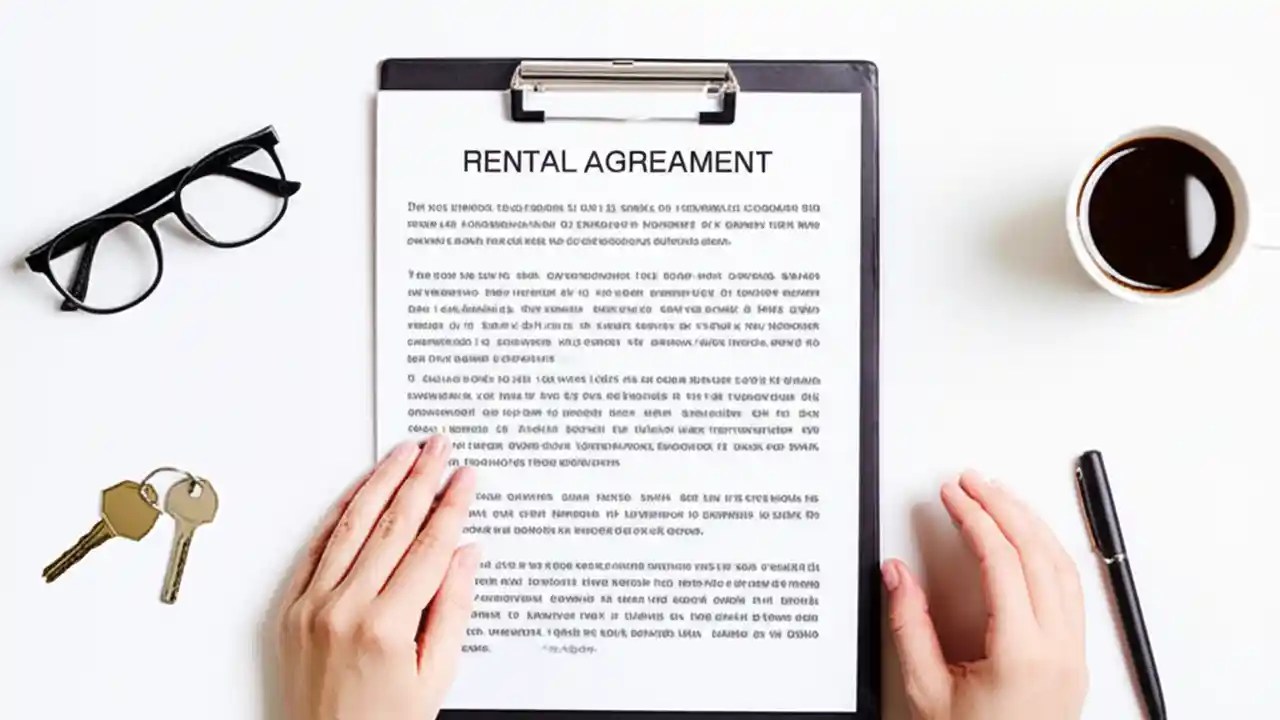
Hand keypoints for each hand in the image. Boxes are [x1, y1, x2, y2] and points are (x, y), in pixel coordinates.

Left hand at [276, 436, 479, 719]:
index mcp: (387, 627)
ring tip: (403, 452)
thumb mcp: (435, 676)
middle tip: (440, 446)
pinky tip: (360, 490)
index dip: (452, 506)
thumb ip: (452, 609)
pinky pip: (317, 547)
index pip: (429, 547)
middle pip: (392, 524)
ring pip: (351, 525)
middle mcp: (344, 608)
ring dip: (381, 481)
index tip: (466, 478)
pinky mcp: (290, 609)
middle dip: (420, 478)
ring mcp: (312, 606)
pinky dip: (340, 513)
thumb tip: (464, 554)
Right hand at [883, 471, 1086, 719]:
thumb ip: (909, 626)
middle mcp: (1058, 650)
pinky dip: (1048, 553)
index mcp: (1021, 654)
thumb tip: (896, 575)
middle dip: (1004, 507)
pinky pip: (1071, 590)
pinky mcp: (1074, 661)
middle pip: (1039, 553)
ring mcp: (1073, 655)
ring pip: (1063, 568)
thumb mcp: (926, 692)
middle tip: (972, 481)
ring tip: (999, 498)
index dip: (974, 519)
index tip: (952, 495)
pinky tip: (1029, 540)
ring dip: (1031, 525)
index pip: (1002, 562)